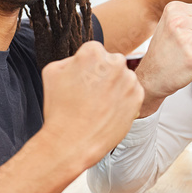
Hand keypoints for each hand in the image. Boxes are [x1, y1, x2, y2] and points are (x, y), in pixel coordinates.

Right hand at [41, 41, 144, 167]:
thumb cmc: (60, 108)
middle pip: (111, 63)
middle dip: (104, 74)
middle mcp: (115, 62)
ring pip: (123, 78)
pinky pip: (132, 92)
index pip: (94, 52)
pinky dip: (124, 99)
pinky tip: (109, 111)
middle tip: (91, 93)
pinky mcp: (138, 96)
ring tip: (99, 105)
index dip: (87, 67)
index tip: (82, 80)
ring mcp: (129, 80)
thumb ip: (70, 59)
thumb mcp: (52, 72)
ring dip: (115, 87)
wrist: (73, 141)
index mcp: (93, 52)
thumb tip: (81, 59)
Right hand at [135, 2, 191, 116]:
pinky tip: (189, 64)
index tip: (185, 36)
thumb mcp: (169, 23)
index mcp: (174, 9)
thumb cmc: (164, 50)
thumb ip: (189, 16)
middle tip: (186, 47)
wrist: (150, 77)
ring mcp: (187, 39)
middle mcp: (179, 21)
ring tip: (187, 55)